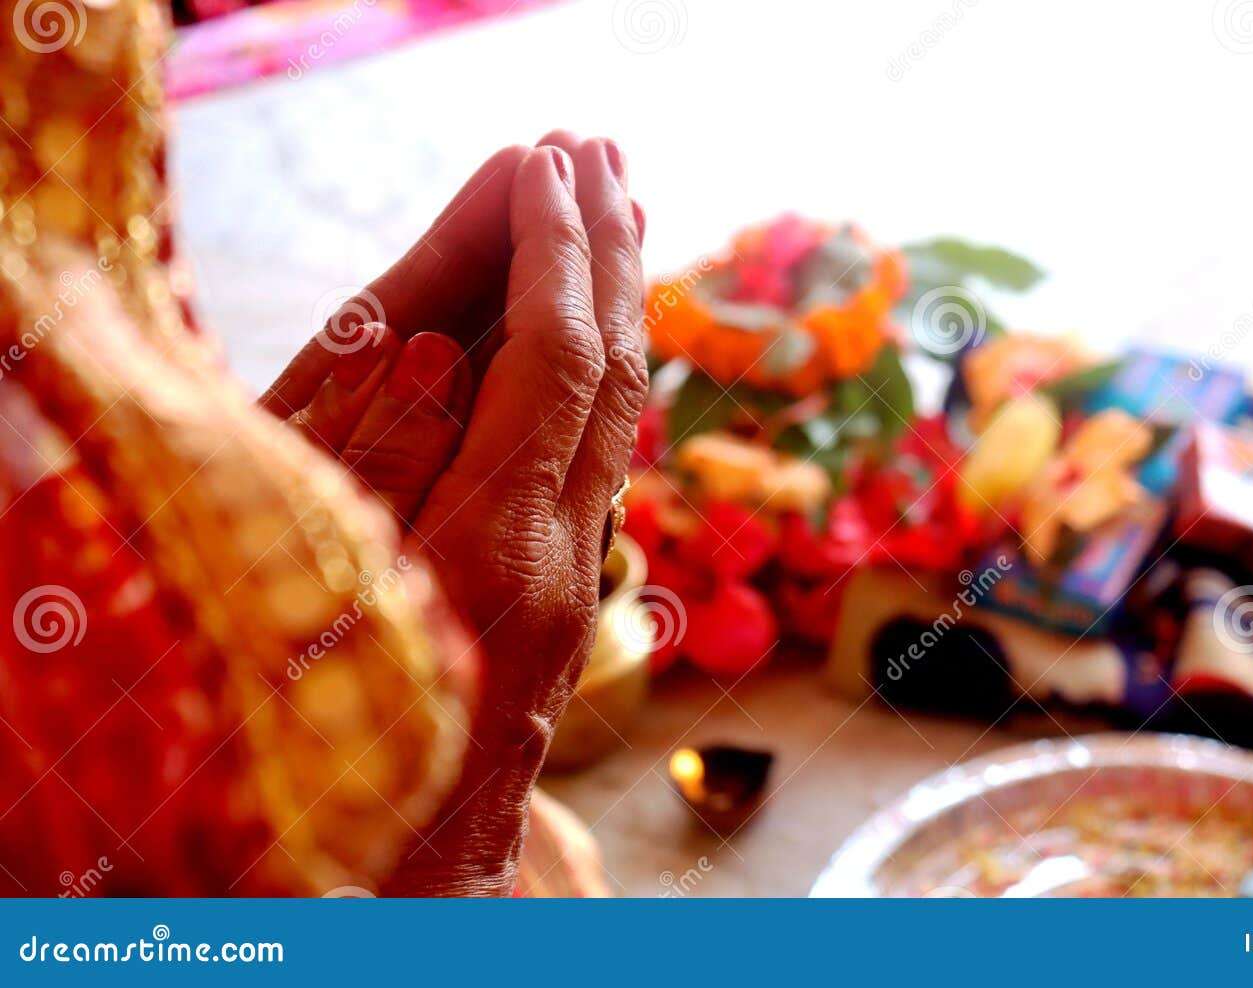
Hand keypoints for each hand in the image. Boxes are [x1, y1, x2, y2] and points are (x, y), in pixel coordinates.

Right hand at [263, 134, 646, 894]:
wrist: (407, 889)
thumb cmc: (333, 758)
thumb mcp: (329, 605)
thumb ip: (386, 471)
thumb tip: (453, 345)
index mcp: (502, 546)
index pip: (559, 361)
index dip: (557, 251)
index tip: (548, 162)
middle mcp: (565, 557)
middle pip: (615, 374)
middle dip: (608, 250)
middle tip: (601, 153)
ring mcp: (579, 581)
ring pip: (620, 415)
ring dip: (618, 301)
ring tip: (612, 211)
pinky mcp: (569, 599)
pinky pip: (600, 457)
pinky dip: (600, 371)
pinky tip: (591, 337)